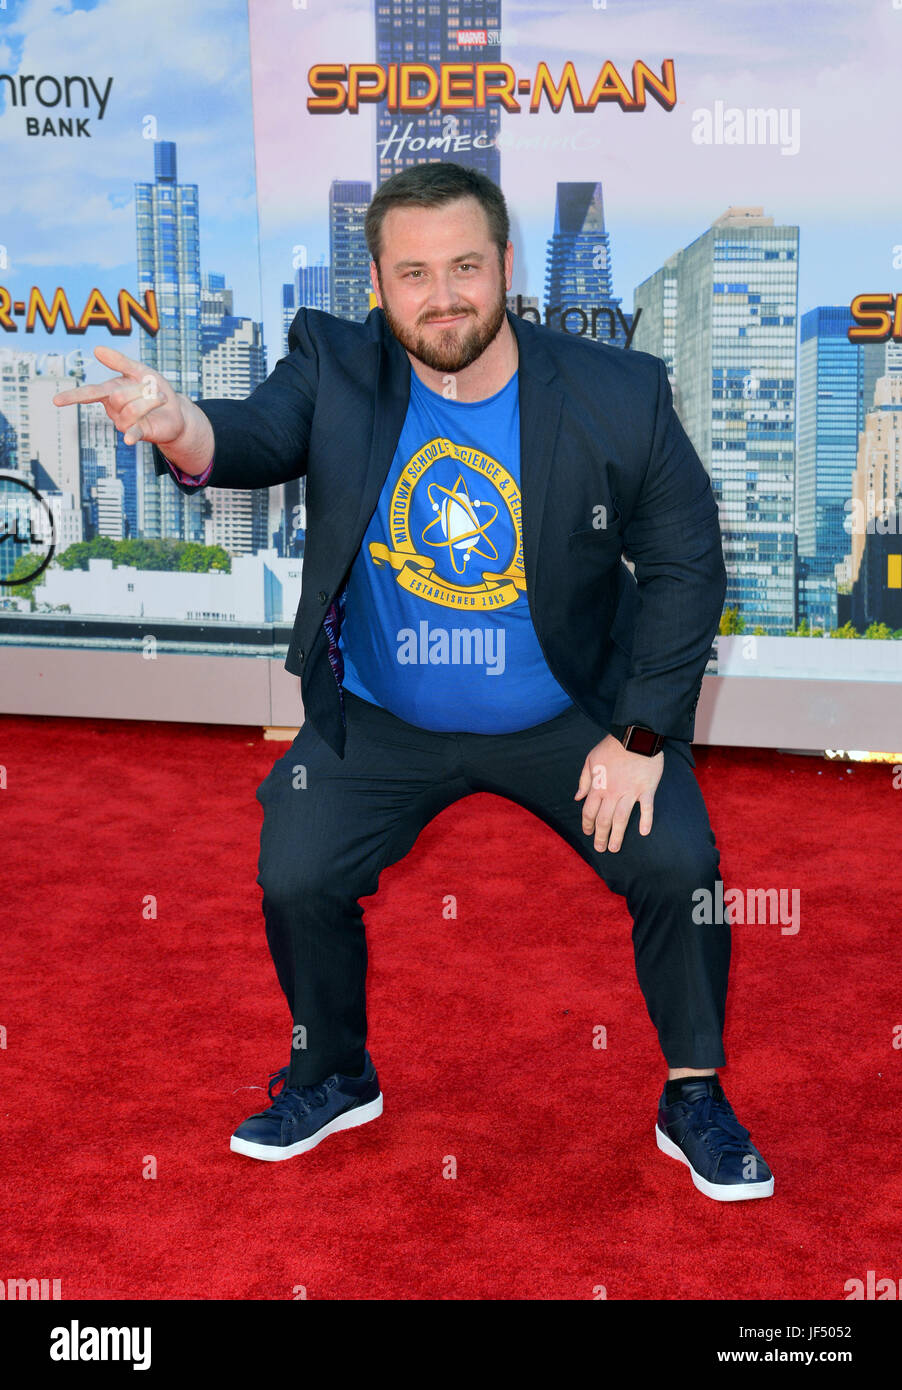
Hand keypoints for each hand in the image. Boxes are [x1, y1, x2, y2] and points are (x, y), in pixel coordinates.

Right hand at [52, 345, 211, 458]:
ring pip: (130, 410)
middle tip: (152, 388)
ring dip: (150, 400)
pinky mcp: (138, 433)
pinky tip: (129, 441)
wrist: (176, 410)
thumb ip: (119, 361)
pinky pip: (131, 434)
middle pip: (118, 396)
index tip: (55, 400)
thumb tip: (96, 349)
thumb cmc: (154, 389)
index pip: (88, 393)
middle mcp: (113, 409)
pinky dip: (130, 436)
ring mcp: (123, 423)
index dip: (72, 396)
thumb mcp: (139, 370)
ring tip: (160, 398)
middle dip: (138, 388)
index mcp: (110, 391)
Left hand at [573, 733, 663, 852]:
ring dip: (618, 835)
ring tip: (615, 848)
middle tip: (601, 849)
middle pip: (604, 820)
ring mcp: (630, 792)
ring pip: (622, 819)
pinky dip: (646, 820)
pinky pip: (646, 808)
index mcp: (598, 786)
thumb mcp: (590, 760)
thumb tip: (577, 797)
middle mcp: (613, 792)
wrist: (635, 735)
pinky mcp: (646, 789)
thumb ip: (583, 780)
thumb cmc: (611, 746)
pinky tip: (643, 833)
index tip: (588, 833)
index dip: (587, 824)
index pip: (589, 811)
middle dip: (601, 836)